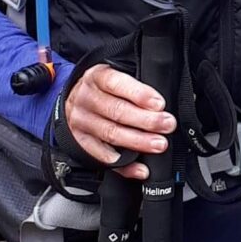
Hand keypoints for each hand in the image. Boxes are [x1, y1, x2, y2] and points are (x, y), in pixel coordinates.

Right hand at [63, 64, 174, 180]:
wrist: (73, 99)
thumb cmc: (103, 88)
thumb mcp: (114, 74)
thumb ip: (134, 85)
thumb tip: (160, 103)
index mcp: (97, 78)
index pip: (116, 84)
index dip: (139, 94)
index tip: (159, 104)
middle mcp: (86, 99)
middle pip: (116, 111)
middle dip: (146, 120)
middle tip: (167, 124)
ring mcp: (82, 122)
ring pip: (111, 134)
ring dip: (138, 141)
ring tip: (158, 144)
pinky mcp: (81, 142)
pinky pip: (103, 157)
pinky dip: (124, 165)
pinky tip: (140, 168)